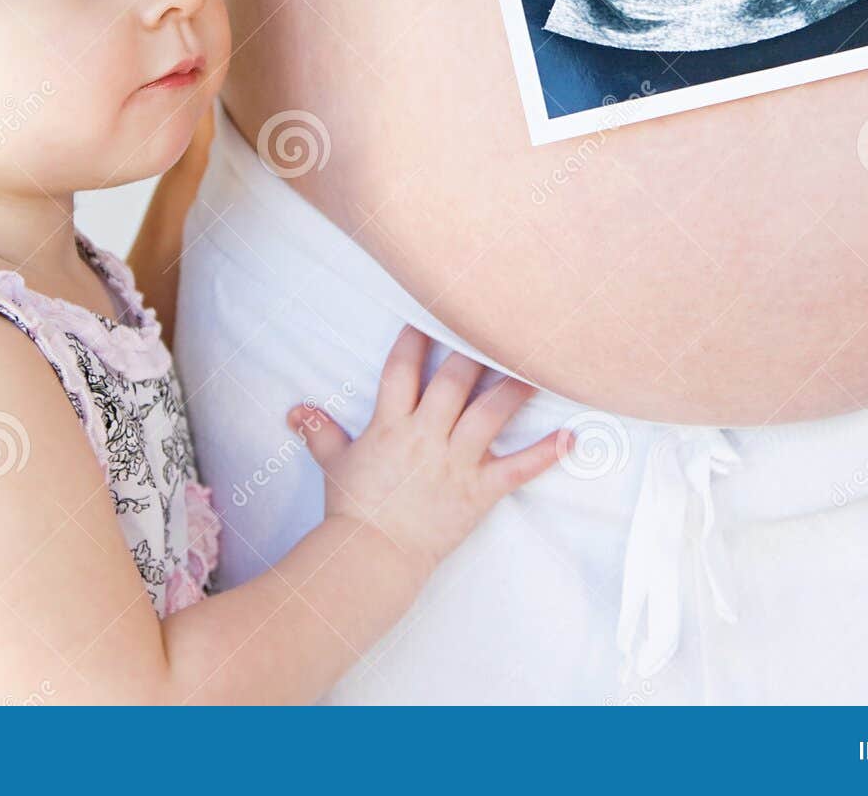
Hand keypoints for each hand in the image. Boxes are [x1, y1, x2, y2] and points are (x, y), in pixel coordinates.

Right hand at [286, 325, 569, 583]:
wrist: (371, 558)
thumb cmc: (354, 509)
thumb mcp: (334, 464)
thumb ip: (321, 431)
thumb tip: (296, 410)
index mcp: (391, 424)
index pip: (403, 369)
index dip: (416, 338)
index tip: (432, 309)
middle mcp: (425, 436)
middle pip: (453, 381)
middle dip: (474, 348)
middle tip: (497, 320)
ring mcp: (455, 463)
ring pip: (489, 414)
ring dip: (516, 388)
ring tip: (541, 361)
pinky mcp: (478, 491)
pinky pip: (517, 469)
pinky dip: (546, 454)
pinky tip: (571, 438)